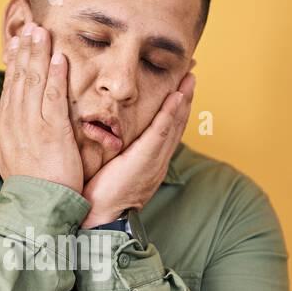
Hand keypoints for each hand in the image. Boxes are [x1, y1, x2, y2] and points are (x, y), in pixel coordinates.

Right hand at [0, 23, 83, 193]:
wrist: (37, 210)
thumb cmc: (33, 190)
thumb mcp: (17, 161)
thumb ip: (19, 139)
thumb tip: (19, 127)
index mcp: (6, 130)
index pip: (10, 89)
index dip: (14, 64)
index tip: (18, 43)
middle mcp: (15, 124)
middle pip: (19, 80)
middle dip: (25, 51)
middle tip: (30, 26)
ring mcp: (32, 127)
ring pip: (33, 83)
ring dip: (38, 55)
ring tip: (42, 32)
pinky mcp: (51, 133)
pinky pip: (53, 98)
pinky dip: (55, 76)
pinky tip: (59, 58)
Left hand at [79, 71, 195, 227]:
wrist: (101, 216)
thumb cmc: (100, 196)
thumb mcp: (112, 168)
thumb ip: (117, 152)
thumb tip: (108, 136)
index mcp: (151, 161)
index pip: (167, 130)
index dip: (176, 109)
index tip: (180, 88)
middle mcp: (159, 160)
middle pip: (177, 124)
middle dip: (185, 98)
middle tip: (191, 74)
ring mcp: (155, 160)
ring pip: (174, 124)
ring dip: (183, 100)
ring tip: (189, 77)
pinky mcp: (146, 159)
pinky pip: (161, 132)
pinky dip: (170, 113)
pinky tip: (176, 96)